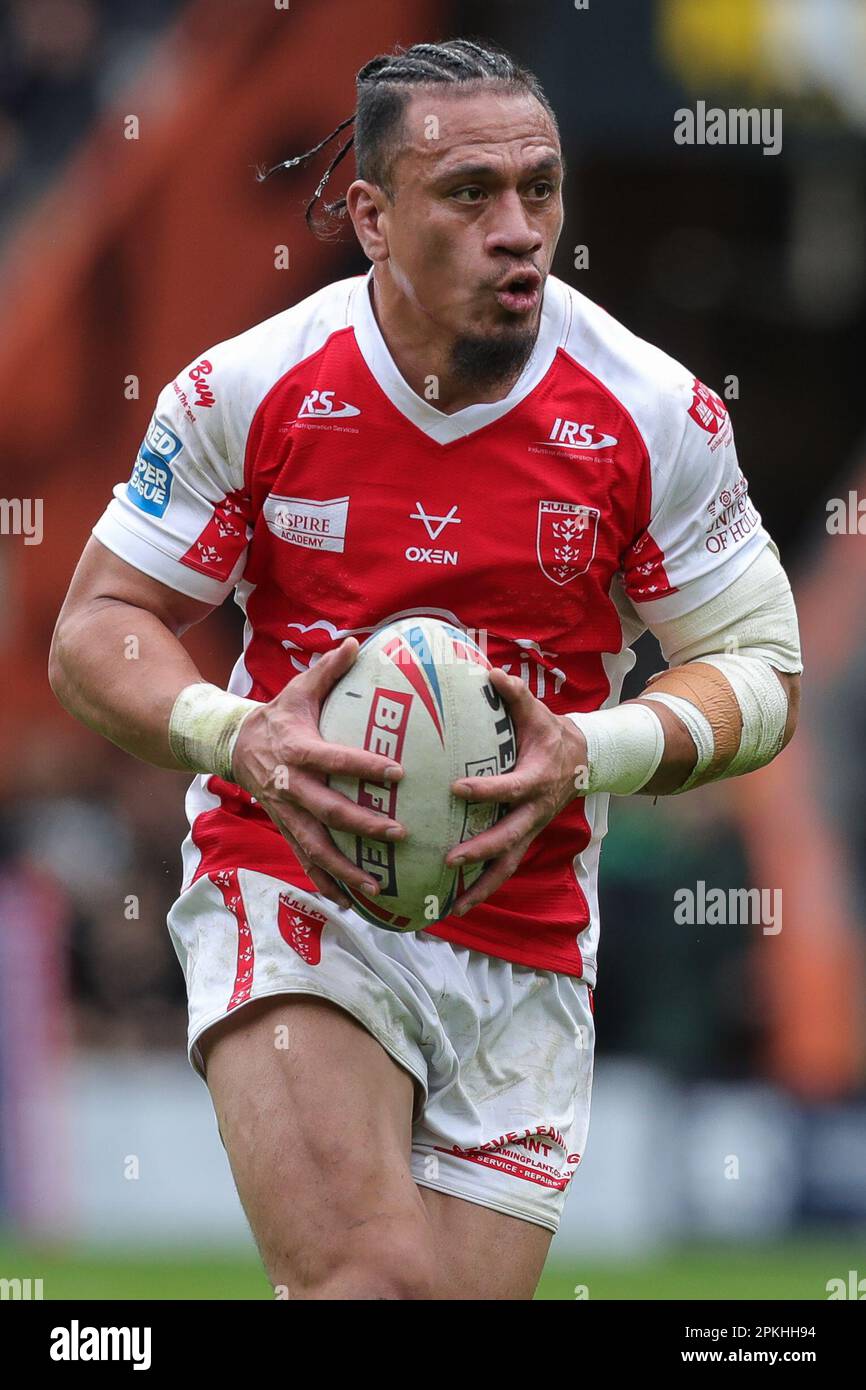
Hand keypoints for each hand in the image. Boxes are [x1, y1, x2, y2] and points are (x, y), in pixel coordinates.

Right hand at [231, 637, 405, 909]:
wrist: (231, 744)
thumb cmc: (277, 714)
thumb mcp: (298, 689)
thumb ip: (329, 669)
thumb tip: (358, 640)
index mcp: (298, 750)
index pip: (335, 759)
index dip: (364, 765)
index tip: (398, 771)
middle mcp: (290, 786)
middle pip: (328, 810)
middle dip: (363, 824)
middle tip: (399, 833)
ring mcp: (285, 812)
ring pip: (315, 845)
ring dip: (345, 867)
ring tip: (376, 885)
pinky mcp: (285, 828)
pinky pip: (306, 859)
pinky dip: (325, 881)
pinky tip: (349, 902)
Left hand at [444, 667, 587, 916]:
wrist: (585, 760)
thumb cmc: (550, 733)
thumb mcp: (537, 712)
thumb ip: (513, 695)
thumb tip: (490, 672)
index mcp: (536, 779)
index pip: (509, 788)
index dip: (486, 790)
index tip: (456, 788)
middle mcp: (535, 811)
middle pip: (509, 837)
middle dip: (481, 850)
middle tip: (450, 858)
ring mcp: (531, 830)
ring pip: (508, 864)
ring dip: (482, 886)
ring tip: (453, 906)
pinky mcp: (525, 839)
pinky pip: (505, 868)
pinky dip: (484, 888)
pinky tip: (457, 903)